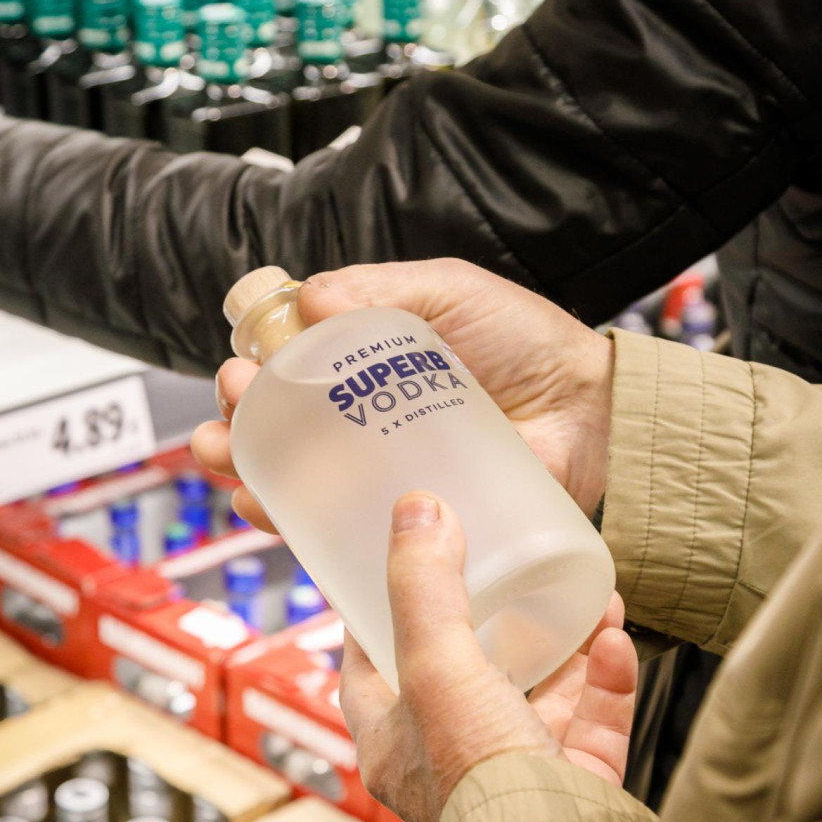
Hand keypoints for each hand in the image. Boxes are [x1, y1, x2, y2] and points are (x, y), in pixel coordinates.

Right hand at [192, 259, 614, 529]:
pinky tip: (266, 511)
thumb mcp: (448, 293)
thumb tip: (307, 299)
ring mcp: (384, 476)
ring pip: (296, 483)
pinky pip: (342, 531)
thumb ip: (380, 290)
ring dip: (246, 473)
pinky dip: (295, 527)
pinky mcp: (408, 521)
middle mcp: (365, 423)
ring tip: (229, 460)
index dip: (251, 373)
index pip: (288, 372)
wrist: (592, 408)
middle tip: (229, 415)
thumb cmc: (525, 341)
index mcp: (365, 366)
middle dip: (234, 425)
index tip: (236, 370)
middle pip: (279, 429)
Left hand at [340, 492, 637, 821]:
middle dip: (494, 615)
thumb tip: (413, 509)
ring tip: (582, 590)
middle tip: (505, 563)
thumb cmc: (484, 780)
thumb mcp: (438, 667)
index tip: (398, 564)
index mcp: (395, 743)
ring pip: (539, 692)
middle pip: (465, 673)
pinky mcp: (577, 783)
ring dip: (563, 639)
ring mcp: (518, 773)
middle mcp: (452, 761)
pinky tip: (612, 635)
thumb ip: (425, 588)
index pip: (370, 666)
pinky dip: (604, 677)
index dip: (378, 611)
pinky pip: (593, 720)